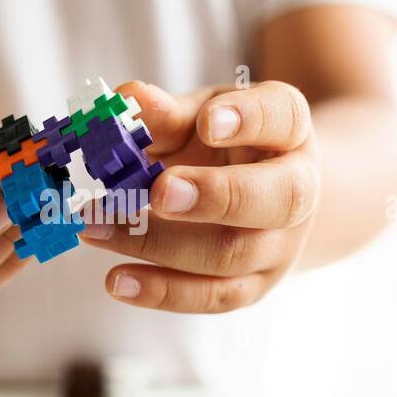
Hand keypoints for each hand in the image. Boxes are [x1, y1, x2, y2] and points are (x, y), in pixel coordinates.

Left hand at [79, 80, 319, 311]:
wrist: (259, 195)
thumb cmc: (223, 145)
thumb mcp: (198, 116)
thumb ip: (165, 112)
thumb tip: (128, 100)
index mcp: (289, 130)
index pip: (284, 117)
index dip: (249, 119)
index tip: (207, 121)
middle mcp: (298, 190)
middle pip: (279, 199)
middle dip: (217, 196)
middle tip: (159, 190)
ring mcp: (280, 245)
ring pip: (233, 254)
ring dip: (160, 244)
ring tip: (98, 227)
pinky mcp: (252, 286)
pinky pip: (213, 297)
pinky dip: (162, 292)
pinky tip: (116, 280)